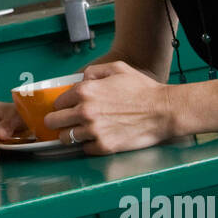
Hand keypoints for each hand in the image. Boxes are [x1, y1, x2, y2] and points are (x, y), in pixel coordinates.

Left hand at [46, 62, 174, 154]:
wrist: (164, 110)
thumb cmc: (143, 89)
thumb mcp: (118, 68)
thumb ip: (94, 71)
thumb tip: (80, 79)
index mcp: (86, 91)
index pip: (57, 102)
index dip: (62, 105)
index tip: (66, 108)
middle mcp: (85, 111)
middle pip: (53, 122)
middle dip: (57, 121)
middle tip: (64, 123)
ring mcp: (94, 131)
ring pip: (66, 138)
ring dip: (71, 135)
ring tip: (81, 132)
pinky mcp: (104, 146)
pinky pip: (84, 149)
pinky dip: (88, 145)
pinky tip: (97, 138)